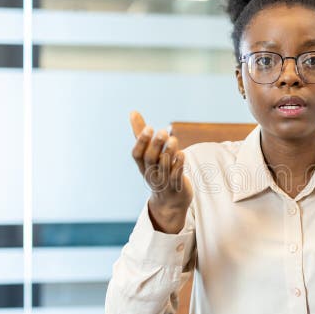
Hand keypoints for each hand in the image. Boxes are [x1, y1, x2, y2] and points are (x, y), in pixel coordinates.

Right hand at [130, 111, 191, 232]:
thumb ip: (141, 134)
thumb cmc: (157, 170)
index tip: (149, 127)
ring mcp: (163, 181)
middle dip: (156, 145)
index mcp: (142, 165)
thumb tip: (133, 112)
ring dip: (169, 152)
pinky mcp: (176, 186)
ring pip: (164, 167)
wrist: (169, 201)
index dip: (142, 141)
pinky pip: (176, 176)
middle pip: (150, 159)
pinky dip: (179, 165)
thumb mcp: (147, 154)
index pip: (137, 154)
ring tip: (173, 139)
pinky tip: (182, 154)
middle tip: (163, 131)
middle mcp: (151, 173)